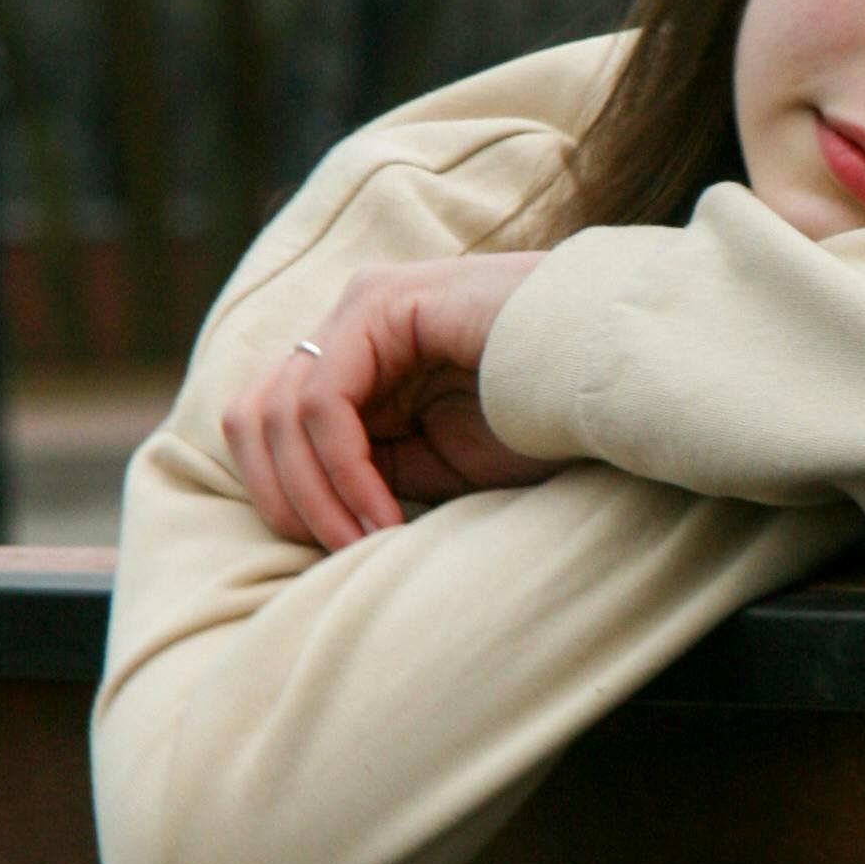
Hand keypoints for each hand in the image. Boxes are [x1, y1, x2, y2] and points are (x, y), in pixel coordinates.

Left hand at [222, 255, 557, 550]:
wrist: (611, 375)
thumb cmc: (539, 422)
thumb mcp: (432, 463)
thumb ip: (367, 472)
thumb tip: (304, 518)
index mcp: (353, 358)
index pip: (267, 428)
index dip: (285, 500)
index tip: (337, 559)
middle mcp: (346, 323)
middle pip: (253, 417)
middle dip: (282, 499)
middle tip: (333, 556)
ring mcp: (360, 305)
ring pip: (278, 413)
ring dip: (313, 496)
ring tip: (360, 543)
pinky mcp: (380, 304)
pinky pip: (325, 404)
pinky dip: (343, 473)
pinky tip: (381, 516)